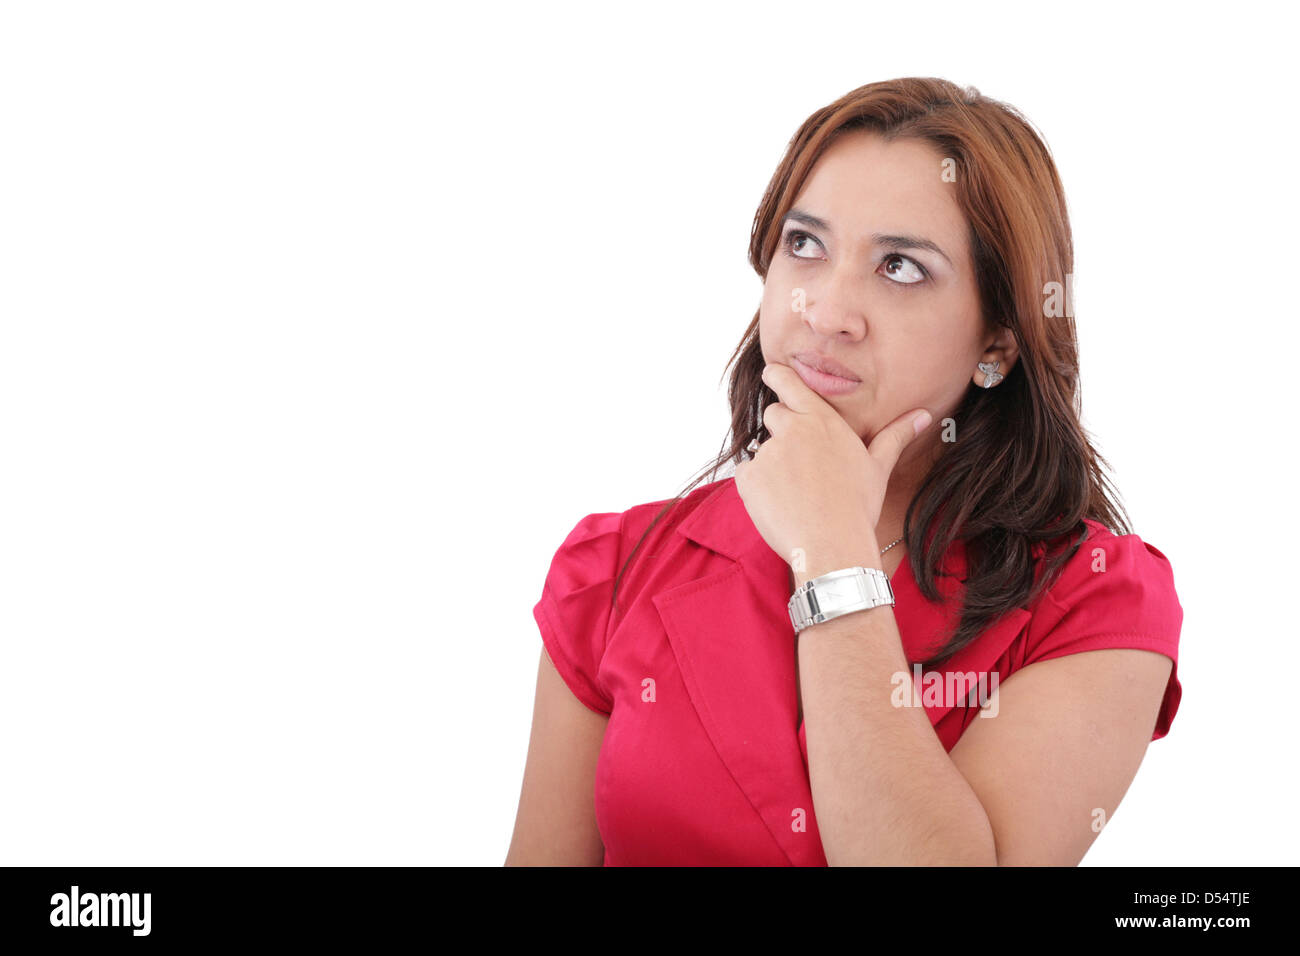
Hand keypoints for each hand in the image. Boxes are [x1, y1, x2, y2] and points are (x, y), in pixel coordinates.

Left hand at [733, 362, 930, 572]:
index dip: (777, 375)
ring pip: (763, 450)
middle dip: (782, 431)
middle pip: (773, 414)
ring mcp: (768, 453)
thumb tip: (923, 415)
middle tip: (801, 463)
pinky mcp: (749, 477)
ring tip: (797, 493)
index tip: (771, 372)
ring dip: (774, 465)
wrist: (832, 545)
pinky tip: (780, 503)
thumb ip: (895, 435)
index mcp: (822, 420)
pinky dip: (757, 487)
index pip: (789, 383)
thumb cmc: (858, 506)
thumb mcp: (878, 467)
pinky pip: (747, 474)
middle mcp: (791, 429)